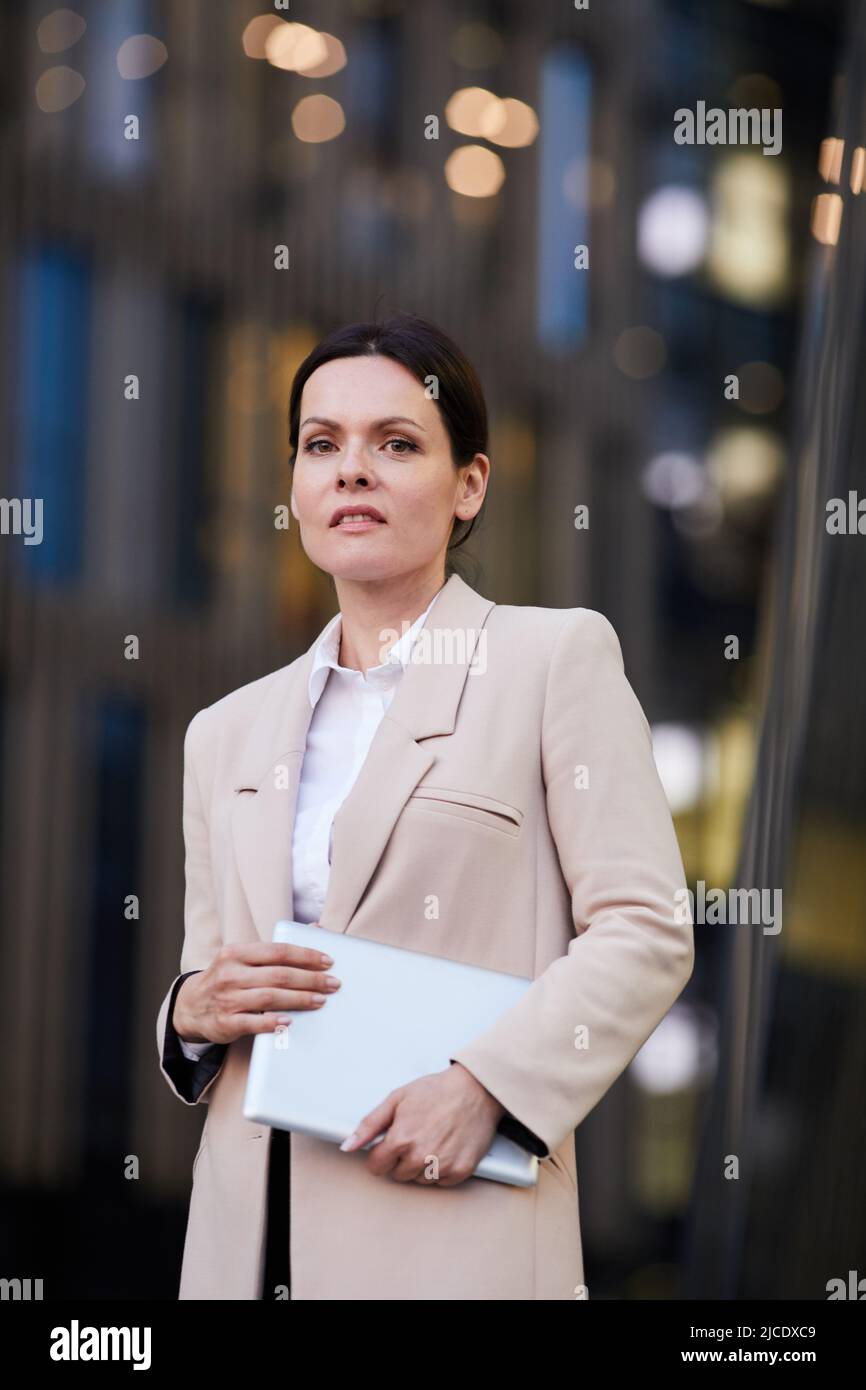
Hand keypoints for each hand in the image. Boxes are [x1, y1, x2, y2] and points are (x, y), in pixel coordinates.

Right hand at [172, 931, 340, 1044]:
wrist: (190, 1007)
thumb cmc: (226, 979)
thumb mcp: (241, 958)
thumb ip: (273, 949)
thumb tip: (316, 930)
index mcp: (236, 952)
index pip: (278, 951)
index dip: (306, 956)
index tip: (328, 961)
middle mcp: (230, 973)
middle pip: (279, 975)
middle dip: (311, 979)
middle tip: (333, 984)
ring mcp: (226, 998)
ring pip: (270, 997)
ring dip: (300, 999)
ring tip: (321, 1001)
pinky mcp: (225, 1022)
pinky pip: (253, 1022)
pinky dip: (273, 1022)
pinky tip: (290, 1021)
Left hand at [339, 1062, 504, 1186]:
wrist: (475, 1090)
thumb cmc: (437, 1091)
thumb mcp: (397, 1099)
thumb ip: (369, 1125)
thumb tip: (348, 1145)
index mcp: (401, 1139)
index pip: (376, 1166)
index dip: (380, 1155)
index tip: (388, 1147)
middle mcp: (421, 1156)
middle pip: (398, 1175)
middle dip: (401, 1159)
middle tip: (415, 1136)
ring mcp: (442, 1165)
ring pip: (419, 1180)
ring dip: (421, 1165)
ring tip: (432, 1139)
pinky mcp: (461, 1171)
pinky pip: (441, 1182)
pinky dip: (441, 1169)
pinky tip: (445, 1148)